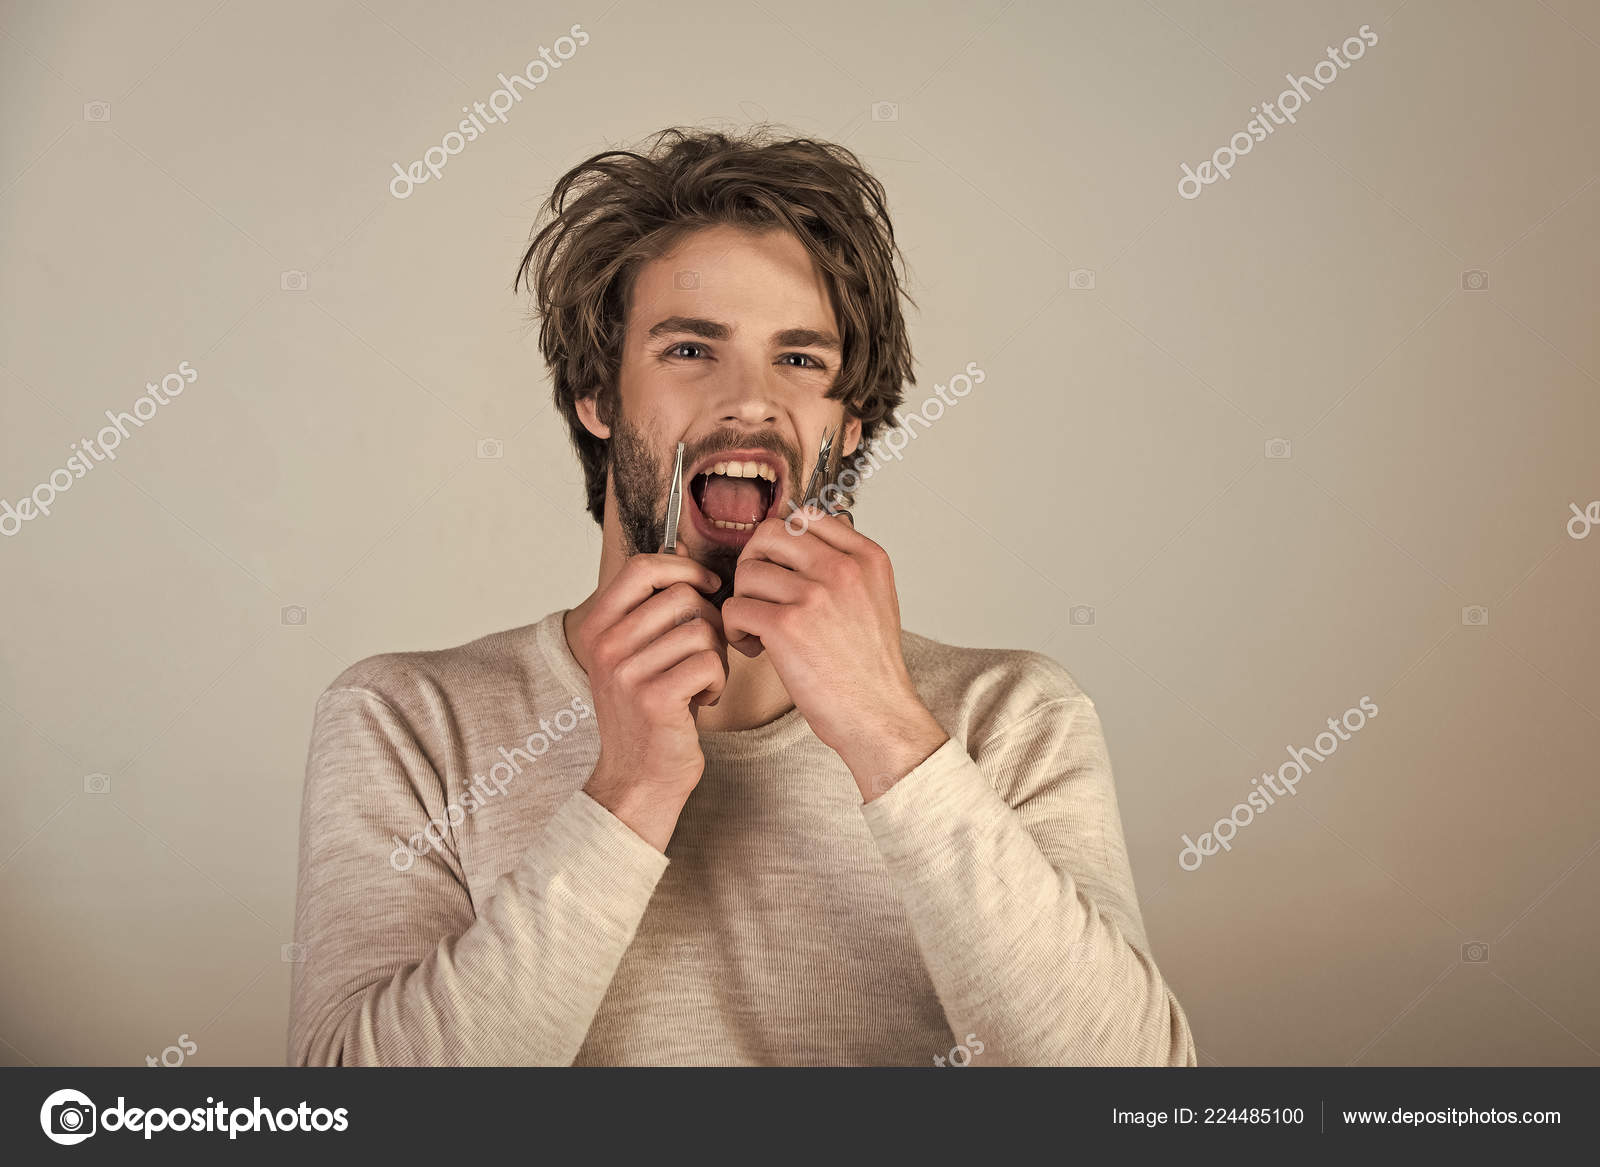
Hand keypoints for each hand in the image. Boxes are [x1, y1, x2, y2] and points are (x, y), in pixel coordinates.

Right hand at [573, 545, 728, 848]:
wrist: (638, 778)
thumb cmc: (647, 713)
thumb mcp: (637, 653)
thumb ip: (653, 606)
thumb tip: (682, 553)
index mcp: (597, 627)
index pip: (641, 568)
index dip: (683, 569)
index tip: (706, 587)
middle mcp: (606, 645)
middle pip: (682, 597)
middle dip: (709, 621)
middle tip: (704, 654)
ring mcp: (627, 672)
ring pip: (701, 630)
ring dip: (715, 656)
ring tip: (699, 682)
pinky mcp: (654, 698)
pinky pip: (709, 663)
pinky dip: (717, 682)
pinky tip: (701, 701)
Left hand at [721, 506, 946, 786]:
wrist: (878, 715)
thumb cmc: (870, 668)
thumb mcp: (876, 599)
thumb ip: (845, 564)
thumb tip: (800, 538)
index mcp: (867, 557)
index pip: (806, 517)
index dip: (781, 543)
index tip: (779, 570)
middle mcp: (843, 568)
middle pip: (769, 534)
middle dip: (754, 563)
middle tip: (758, 594)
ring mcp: (815, 594)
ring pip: (747, 571)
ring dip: (743, 601)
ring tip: (759, 629)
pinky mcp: (787, 626)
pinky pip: (735, 607)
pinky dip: (735, 629)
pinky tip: (754, 647)